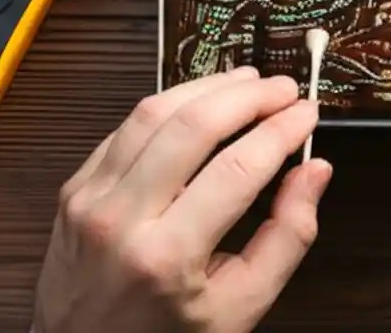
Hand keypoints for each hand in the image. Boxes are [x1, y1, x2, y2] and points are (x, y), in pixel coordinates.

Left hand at [32, 69, 331, 332]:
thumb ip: (286, 238)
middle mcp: (121, 219)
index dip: (281, 131)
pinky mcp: (74, 189)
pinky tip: (199, 102)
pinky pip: (125, 129)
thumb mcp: (240, 309)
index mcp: (168, 258)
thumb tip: (315, 169)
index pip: (238, 169)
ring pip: (152, 113)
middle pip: (193, 126)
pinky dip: (168, 106)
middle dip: (248, 96)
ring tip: (249, 81)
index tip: (309, 113)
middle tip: (286, 88)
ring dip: (206, 87)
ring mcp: (90, 199)